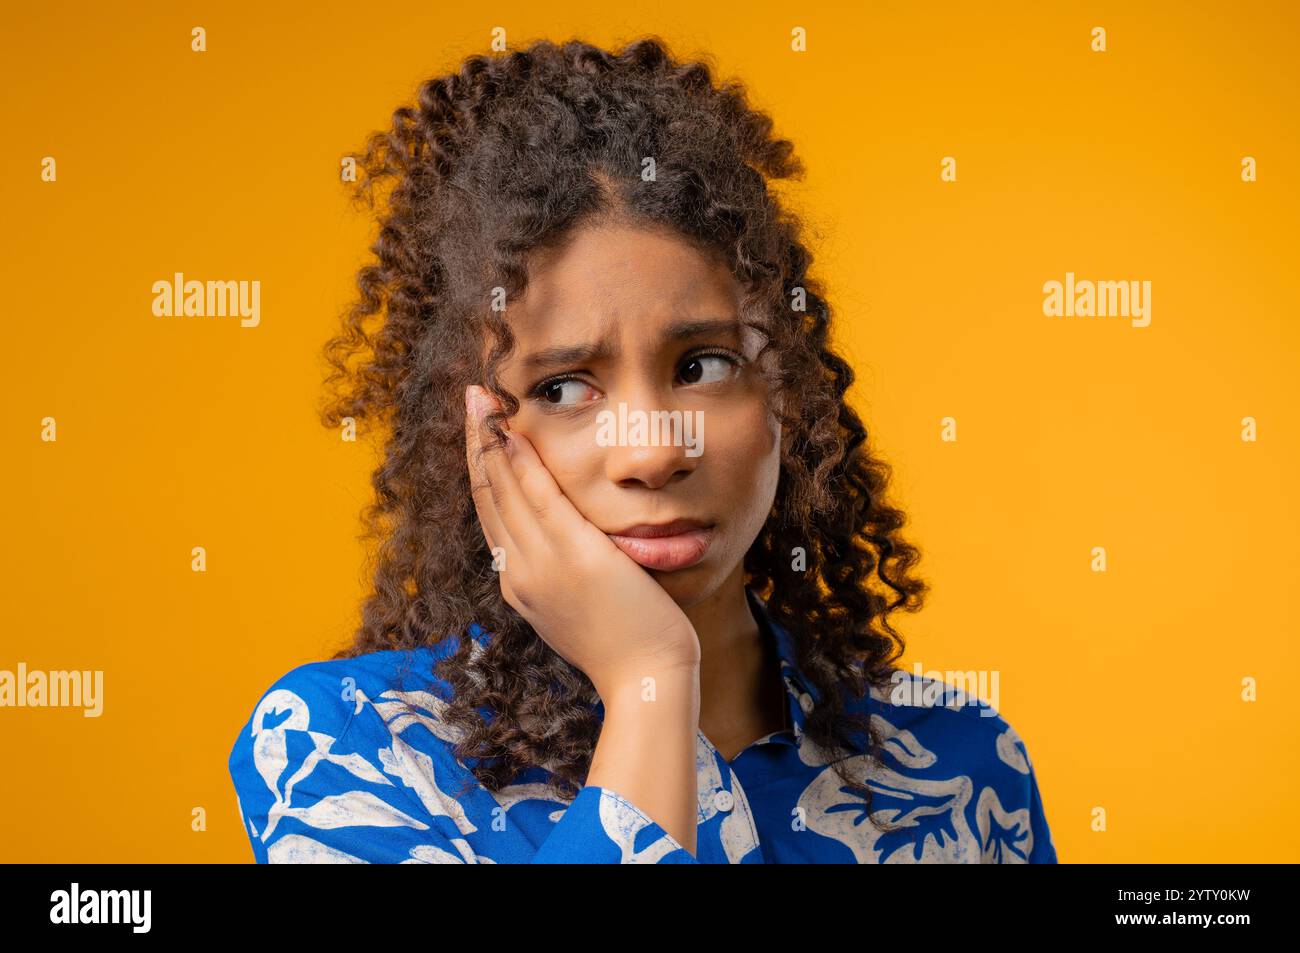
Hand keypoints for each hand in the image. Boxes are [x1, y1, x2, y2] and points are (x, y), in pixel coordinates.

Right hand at [464, 384, 700, 700]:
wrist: (645, 680)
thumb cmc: (625, 646)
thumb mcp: (577, 608)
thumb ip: (563, 574)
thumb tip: (564, 547)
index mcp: (519, 584)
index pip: (490, 515)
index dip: (480, 470)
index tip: (477, 433)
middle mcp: (519, 573)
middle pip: (487, 496)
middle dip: (475, 443)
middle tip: (469, 399)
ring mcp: (543, 565)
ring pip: (504, 491)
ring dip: (489, 440)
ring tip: (480, 400)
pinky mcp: (575, 556)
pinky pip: (541, 498)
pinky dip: (522, 463)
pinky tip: (512, 431)